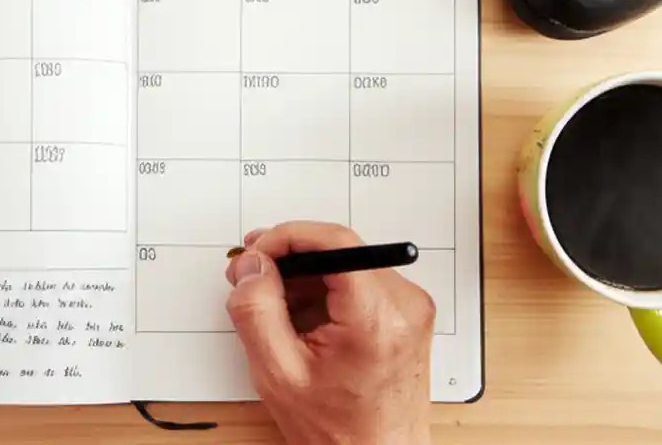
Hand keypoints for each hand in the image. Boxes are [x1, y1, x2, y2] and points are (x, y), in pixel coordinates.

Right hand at [225, 222, 435, 444]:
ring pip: (345, 264)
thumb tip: (252, 266)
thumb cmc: (340, 431)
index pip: (334, 242)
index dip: (287, 236)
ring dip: (305, 277)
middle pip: (338, 250)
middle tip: (251, 275)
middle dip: (289, 258)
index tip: (257, 251)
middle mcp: (404, 305)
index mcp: (377, 318)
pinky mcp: (406, 314)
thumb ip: (257, 311)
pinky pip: (358, 282)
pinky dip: (325, 292)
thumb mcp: (279, 373)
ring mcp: (409, 308)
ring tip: (275, 308)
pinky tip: (303, 319)